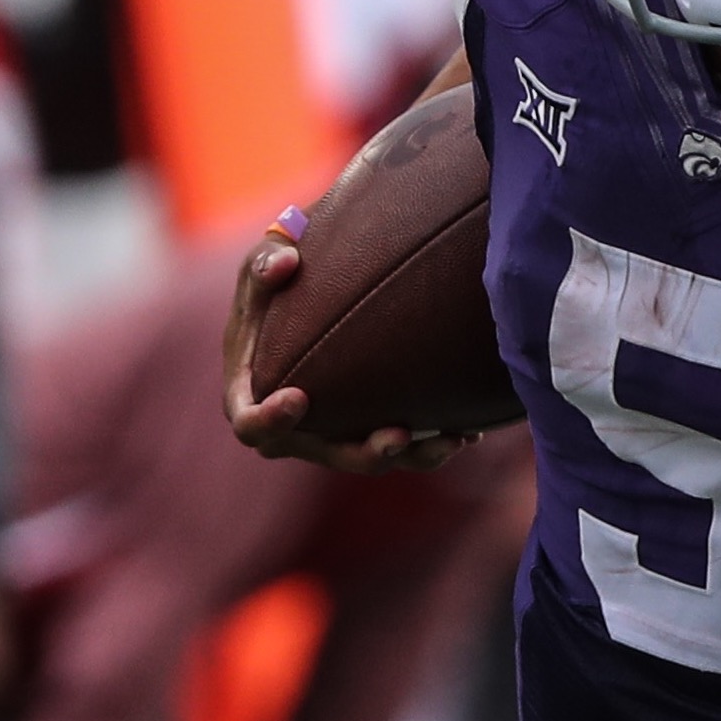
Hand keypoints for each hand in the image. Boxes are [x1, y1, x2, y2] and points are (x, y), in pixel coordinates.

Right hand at [224, 230, 473, 474]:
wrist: (310, 299)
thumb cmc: (279, 281)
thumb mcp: (264, 265)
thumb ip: (268, 262)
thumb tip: (285, 262)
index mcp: (252, 395)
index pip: (250, 423)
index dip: (269, 419)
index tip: (297, 397)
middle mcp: (294, 426)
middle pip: (324, 454)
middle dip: (362, 453)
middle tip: (398, 436)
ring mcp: (332, 432)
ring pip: (371, 459)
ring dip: (412, 455)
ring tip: (453, 440)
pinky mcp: (367, 428)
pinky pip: (402, 448)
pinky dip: (433, 442)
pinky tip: (470, 430)